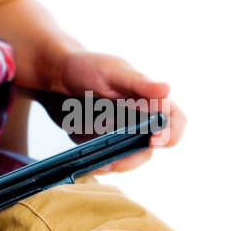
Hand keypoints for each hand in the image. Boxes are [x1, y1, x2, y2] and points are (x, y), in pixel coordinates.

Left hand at [54, 50, 186, 173]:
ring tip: (96, 163)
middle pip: (151, 147)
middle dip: (134, 157)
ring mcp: (122, 134)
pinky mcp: (104, 144)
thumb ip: (139, 82)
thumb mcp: (111, 70)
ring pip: (130, 158)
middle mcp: (140, 118)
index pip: (174, 119)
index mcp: (148, 98)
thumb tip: (168, 89)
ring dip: (116, 164)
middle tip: (112, 161)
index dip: (171, 133)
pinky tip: (86, 163)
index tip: (153, 140)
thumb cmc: (86, 65)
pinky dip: (100, 165)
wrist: (54, 75)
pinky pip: (108, 161)